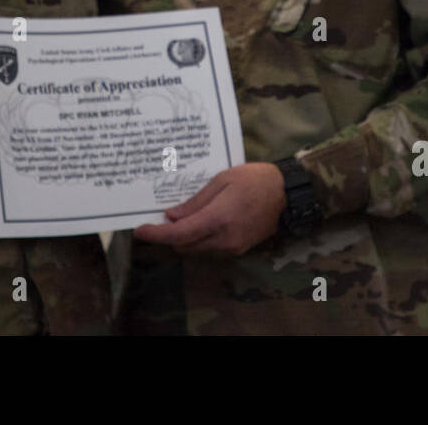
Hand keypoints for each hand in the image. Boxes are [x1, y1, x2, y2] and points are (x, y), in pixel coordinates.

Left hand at [134, 162, 286, 255]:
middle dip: (169, 235)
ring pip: (197, 248)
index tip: (140, 230)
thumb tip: (171, 216)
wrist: (287, 194)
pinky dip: (200, 238)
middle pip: (185, 245)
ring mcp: (233, 247)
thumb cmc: (254, 179)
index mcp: (218, 218)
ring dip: (185, 237)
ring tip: (182, 216)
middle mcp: (223, 239)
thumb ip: (195, 202)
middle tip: (161, 218)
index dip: (156, 235)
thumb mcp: (221, 181)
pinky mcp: (239, 249)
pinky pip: (210, 248)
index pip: (179, 234)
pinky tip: (201, 221)